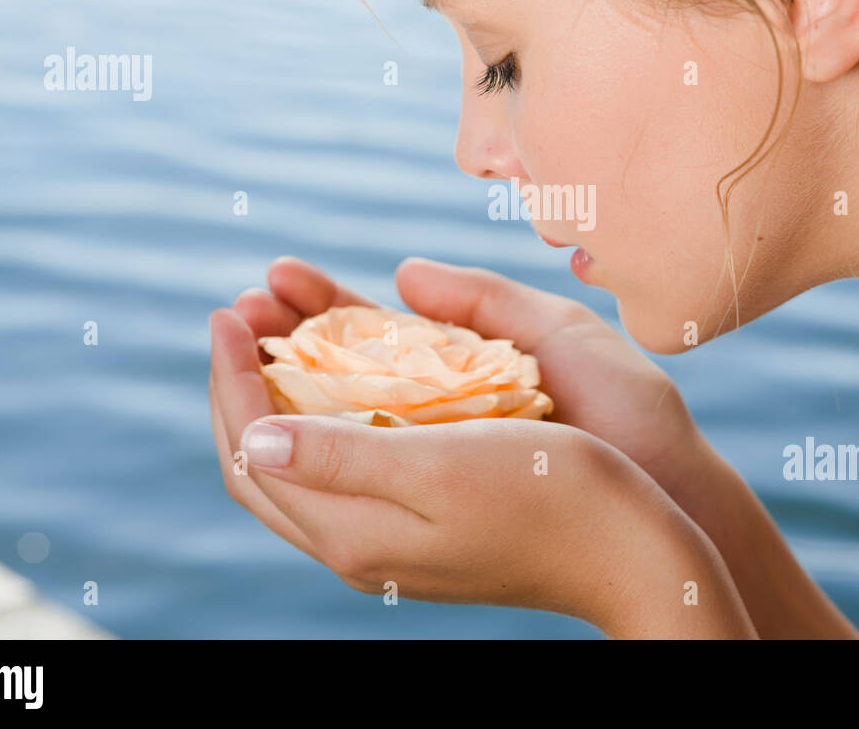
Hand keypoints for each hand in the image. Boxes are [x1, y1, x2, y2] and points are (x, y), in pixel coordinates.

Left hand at [209, 273, 751, 635]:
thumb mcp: (439, 468)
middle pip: (263, 459)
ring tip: (278, 323)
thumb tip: (250, 438)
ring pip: (304, 459)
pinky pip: (346, 462)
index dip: (230, 377)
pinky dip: (326, 410)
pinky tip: (343, 371)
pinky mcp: (422, 523)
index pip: (251, 450)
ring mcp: (391, 538)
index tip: (228, 310)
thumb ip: (340, 456)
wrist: (630, 548)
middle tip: (243, 309)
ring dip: (281, 390)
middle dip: (243, 380)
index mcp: (352, 530)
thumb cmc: (549, 494)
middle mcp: (360, 542)